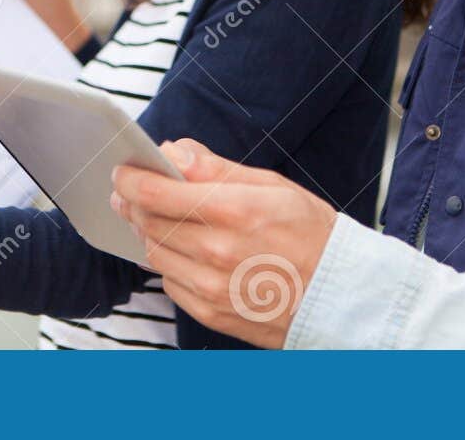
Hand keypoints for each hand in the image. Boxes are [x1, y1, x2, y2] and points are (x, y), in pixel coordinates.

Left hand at [110, 138, 337, 348]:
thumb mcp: (273, 186)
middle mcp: (217, 252)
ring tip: (155, 217)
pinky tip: (180, 249)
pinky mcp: (211, 313)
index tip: (122, 170)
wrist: (342, 298)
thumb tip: (173, 151)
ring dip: (147, 232)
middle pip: (148, 222)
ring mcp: (212, 287)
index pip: (156, 192)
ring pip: (154, 253)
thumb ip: (216, 169)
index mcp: (234, 211)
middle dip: (133, 202)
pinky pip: (170, 282)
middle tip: (129, 190)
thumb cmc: (312, 235)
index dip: (130, 178)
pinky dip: (168, 262)